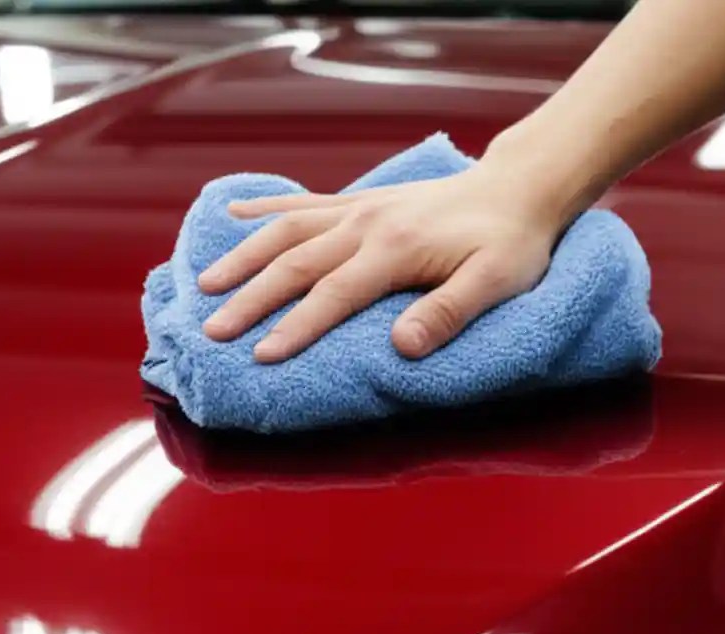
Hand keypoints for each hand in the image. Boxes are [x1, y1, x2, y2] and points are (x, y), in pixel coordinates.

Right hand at [198, 157, 569, 362]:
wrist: (518, 187)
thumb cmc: (512, 242)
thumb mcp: (498, 281)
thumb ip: (449, 312)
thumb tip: (402, 347)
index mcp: (396, 247)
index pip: (334, 292)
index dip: (296, 326)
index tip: (261, 355)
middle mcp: (367, 223)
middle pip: (296, 261)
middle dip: (251, 298)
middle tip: (213, 330)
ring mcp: (360, 208)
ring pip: (287, 229)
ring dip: (244, 255)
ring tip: (206, 284)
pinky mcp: (361, 202)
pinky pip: (304, 202)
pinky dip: (265, 208)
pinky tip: (233, 212)